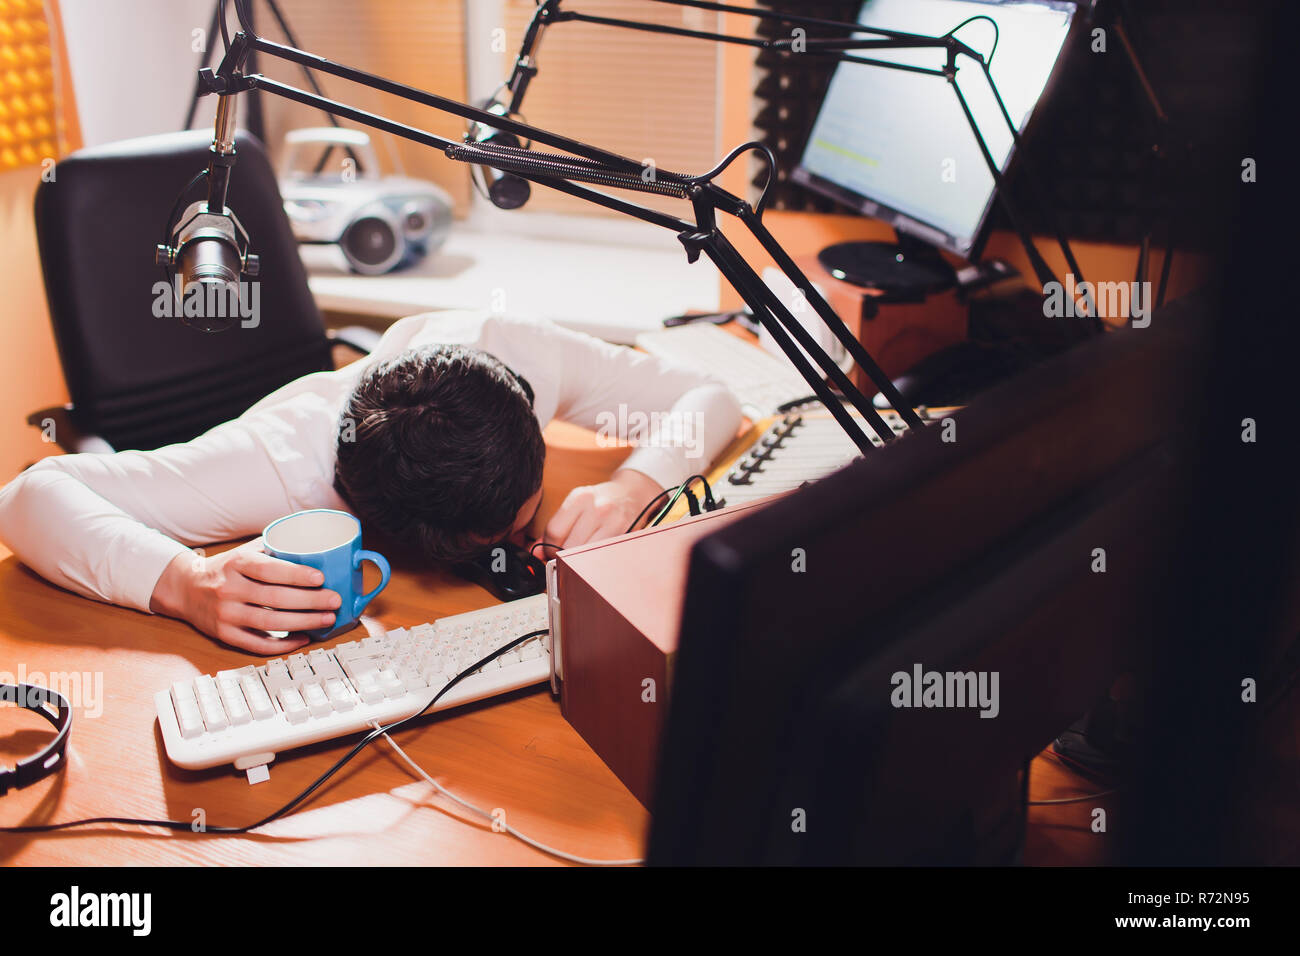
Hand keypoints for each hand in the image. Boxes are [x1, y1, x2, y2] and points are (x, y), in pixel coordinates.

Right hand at [150, 539, 340, 653]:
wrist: (185, 589)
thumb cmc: (226, 568)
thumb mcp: (244, 551)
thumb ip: (274, 548)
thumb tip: (316, 545)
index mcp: (236, 564)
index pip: (269, 570)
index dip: (296, 574)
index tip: (321, 578)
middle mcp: (229, 589)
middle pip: (275, 599)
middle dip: (310, 601)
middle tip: (334, 601)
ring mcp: (225, 614)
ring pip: (270, 623)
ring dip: (303, 623)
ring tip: (327, 619)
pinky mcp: (224, 634)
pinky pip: (257, 644)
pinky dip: (283, 644)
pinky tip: (303, 638)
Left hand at [543, 469, 663, 548]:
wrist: (631, 494)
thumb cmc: (600, 502)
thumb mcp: (576, 506)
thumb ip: (556, 528)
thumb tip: (537, 553)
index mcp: (580, 497)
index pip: (554, 532)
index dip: (548, 548)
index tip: (550, 553)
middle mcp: (598, 508)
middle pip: (569, 546)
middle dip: (563, 557)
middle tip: (566, 558)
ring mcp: (614, 522)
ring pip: (585, 555)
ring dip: (579, 561)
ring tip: (580, 557)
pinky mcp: (626, 535)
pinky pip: (602, 557)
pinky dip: (595, 560)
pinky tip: (595, 554)